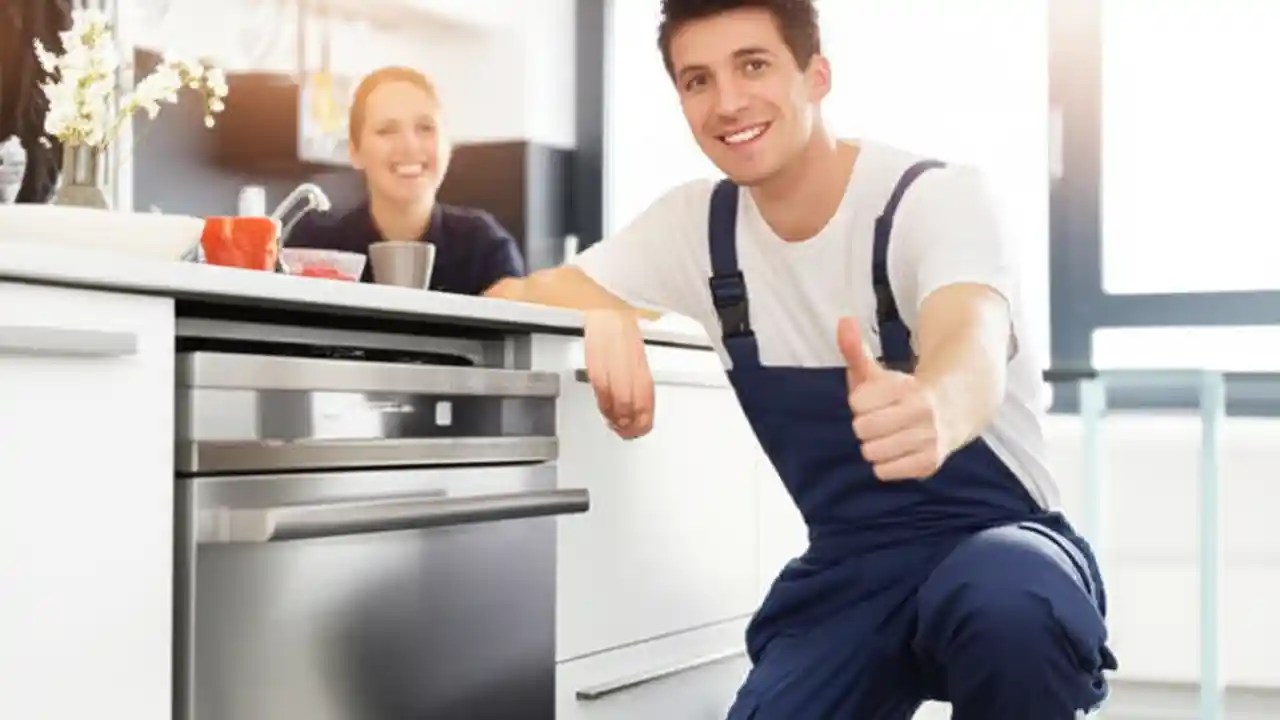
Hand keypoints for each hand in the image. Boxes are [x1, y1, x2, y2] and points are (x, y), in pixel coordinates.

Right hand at [583, 309, 654, 439]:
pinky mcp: (595, 371)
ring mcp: (611, 374)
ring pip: (614, 407)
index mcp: (643, 373)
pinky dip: (604, 409)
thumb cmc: (623, 333)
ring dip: (615, 421)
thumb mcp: (638, 360)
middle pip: (631, 412)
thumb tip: (639, 405)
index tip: (640, 430)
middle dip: (629, 428)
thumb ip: (639, 383)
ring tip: (616, 426)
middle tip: (627, 433)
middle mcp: (629, 375)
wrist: (609, 314)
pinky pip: (601, 396)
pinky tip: (606, 413)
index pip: (646, 407)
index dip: (643, 424)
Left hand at [837, 317, 946, 480]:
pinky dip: (886, 464)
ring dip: (874, 446)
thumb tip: (843, 320)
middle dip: (866, 424)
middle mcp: (922, 412)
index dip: (861, 402)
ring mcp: (929, 439)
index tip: (875, 399)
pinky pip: (885, 472)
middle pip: (862, 429)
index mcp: (906, 387)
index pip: (857, 403)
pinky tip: (898, 450)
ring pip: (871, 453)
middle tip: (881, 419)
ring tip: (889, 435)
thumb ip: (856, 348)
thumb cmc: (905, 391)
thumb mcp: (880, 370)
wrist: (955, 407)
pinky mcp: (930, 462)